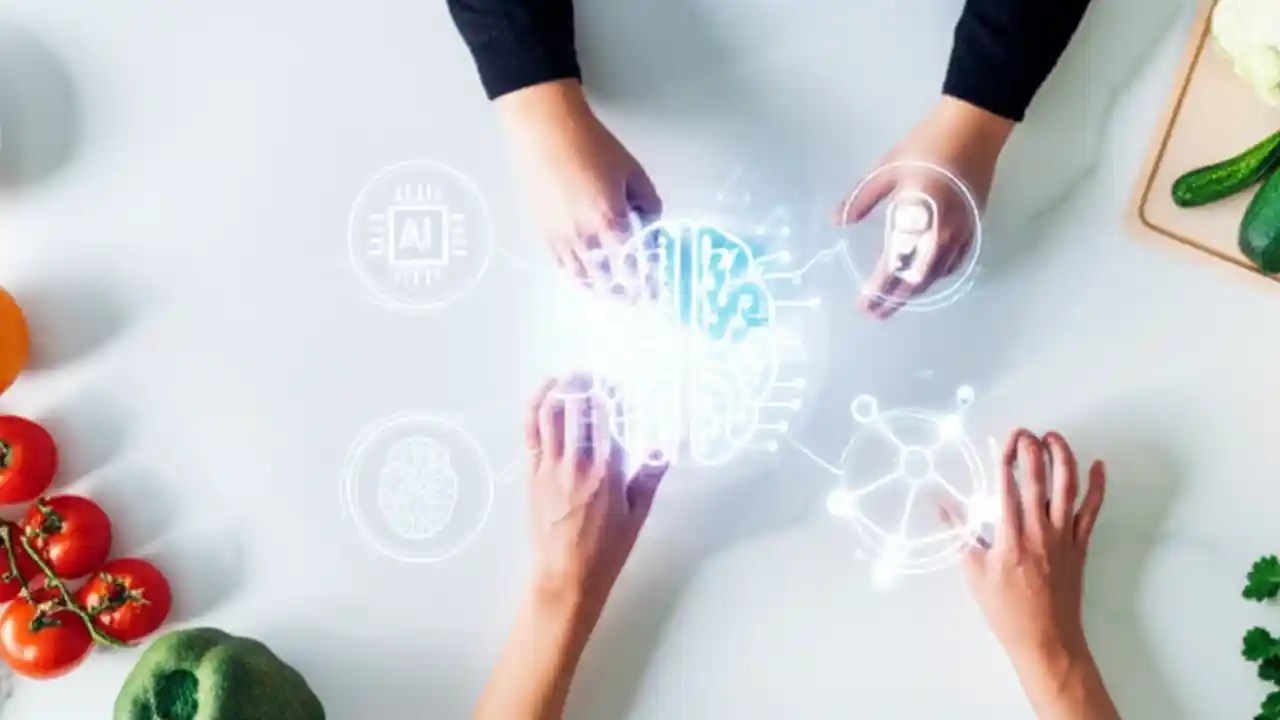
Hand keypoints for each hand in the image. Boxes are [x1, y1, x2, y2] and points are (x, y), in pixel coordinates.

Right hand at [499, 80, 662, 292]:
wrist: (546, 132)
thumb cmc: (593, 146)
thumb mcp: (633, 171)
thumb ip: (649, 202)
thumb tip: (651, 225)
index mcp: (611, 220)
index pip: (635, 264)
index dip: (649, 280)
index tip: (658, 288)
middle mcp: (585, 236)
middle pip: (610, 278)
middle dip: (628, 292)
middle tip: (640, 297)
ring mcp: (562, 238)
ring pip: (585, 277)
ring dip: (603, 289)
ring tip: (616, 294)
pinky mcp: (545, 234)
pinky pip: (564, 266)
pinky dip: (579, 277)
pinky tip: (589, 280)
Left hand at [523, 376, 668, 617]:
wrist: (566, 575)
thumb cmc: (606, 550)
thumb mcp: (638, 514)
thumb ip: (648, 477)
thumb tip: (662, 447)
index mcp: (606, 469)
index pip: (607, 415)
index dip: (610, 392)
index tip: (616, 384)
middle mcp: (577, 461)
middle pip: (577, 407)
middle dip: (584, 384)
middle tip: (592, 375)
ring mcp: (550, 465)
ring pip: (551, 413)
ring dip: (558, 388)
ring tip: (568, 376)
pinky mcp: (533, 472)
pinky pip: (532, 431)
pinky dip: (535, 406)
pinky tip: (543, 393)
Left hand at [835, 96, 1013, 318]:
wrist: (974, 129)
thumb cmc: (926, 146)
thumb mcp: (885, 169)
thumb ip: (861, 199)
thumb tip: (836, 220)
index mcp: (916, 218)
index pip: (894, 264)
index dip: (879, 288)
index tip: (864, 303)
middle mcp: (941, 233)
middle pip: (917, 279)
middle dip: (895, 300)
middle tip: (875, 313)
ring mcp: (961, 232)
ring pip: (936, 275)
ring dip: (915, 291)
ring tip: (895, 301)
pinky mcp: (973, 228)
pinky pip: (955, 264)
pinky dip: (936, 276)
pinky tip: (925, 279)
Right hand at [947, 429, 1117, 719]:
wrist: (1046, 638)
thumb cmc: (1006, 609)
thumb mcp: (973, 572)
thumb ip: (958, 533)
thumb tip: (940, 504)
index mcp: (1010, 536)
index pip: (1008, 485)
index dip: (1007, 457)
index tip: (1006, 438)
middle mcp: (1039, 530)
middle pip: (1038, 478)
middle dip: (1032, 449)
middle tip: (1025, 432)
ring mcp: (1064, 536)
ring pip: (1068, 487)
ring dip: (1063, 457)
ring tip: (1054, 437)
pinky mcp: (1080, 544)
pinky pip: (1092, 510)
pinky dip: (1097, 486)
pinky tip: (1099, 466)